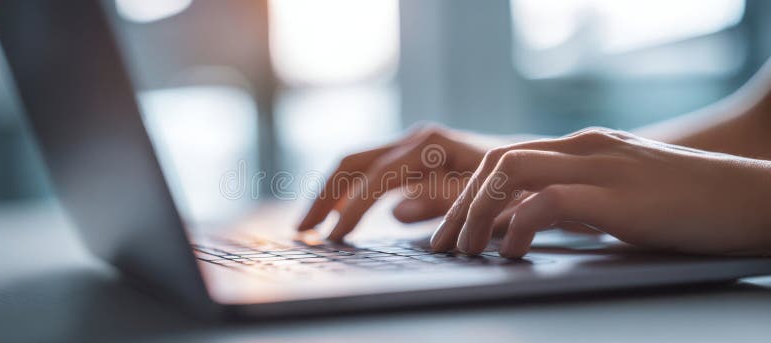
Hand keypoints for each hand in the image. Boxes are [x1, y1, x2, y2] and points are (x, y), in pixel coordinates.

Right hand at [297, 126, 513, 240]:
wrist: (537, 167)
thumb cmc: (517, 185)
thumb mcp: (485, 196)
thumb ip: (442, 200)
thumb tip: (397, 209)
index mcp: (428, 144)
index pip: (374, 177)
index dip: (351, 209)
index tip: (334, 238)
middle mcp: (415, 140)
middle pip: (353, 163)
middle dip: (325, 195)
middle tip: (303, 229)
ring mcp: (412, 147)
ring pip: (357, 166)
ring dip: (333, 194)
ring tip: (313, 224)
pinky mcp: (413, 160)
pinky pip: (371, 174)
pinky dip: (351, 194)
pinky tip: (341, 215)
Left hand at [431, 127, 770, 256]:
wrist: (753, 199)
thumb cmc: (688, 207)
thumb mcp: (619, 198)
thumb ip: (576, 203)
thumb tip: (526, 226)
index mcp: (583, 148)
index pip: (506, 158)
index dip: (469, 193)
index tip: (450, 227)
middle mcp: (584, 148)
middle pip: (497, 162)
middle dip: (460, 204)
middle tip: (443, 244)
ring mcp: (600, 167)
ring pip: (510, 170)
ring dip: (476, 212)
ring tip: (465, 249)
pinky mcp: (617, 195)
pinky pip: (546, 199)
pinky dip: (517, 224)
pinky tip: (511, 252)